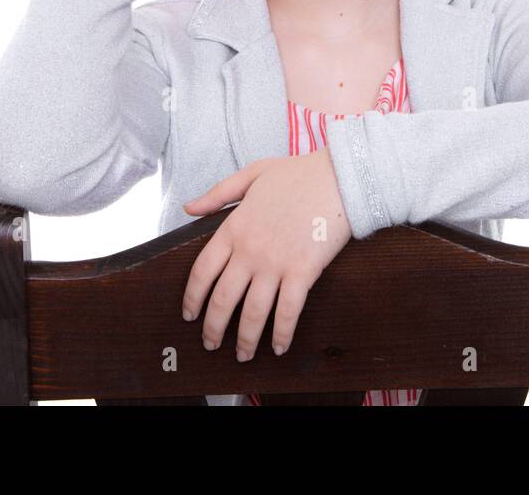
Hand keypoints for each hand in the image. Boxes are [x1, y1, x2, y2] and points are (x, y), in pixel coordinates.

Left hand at [180, 148, 352, 360]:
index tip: (190, 315)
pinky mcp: (304, 272)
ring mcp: (276, 263)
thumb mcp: (251, 174)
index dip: (192, 298)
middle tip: (211, 344)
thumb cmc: (298, 173)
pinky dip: (282, 334)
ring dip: (245, 339)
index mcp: (233, 228)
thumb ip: (217, 194)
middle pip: (223, 299)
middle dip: (214, 328)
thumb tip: (188, 208)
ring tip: (243, 355)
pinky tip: (279, 347)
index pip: (201, 272)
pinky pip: (288, 312)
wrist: (340, 176)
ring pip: (253, 313)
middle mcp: (250, 250)